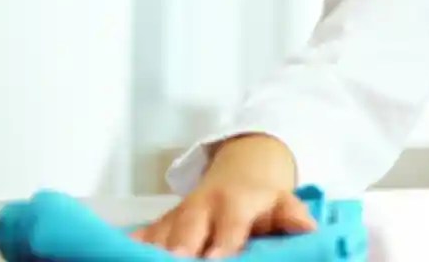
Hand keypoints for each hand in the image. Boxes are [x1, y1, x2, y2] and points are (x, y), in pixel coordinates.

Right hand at [131, 180, 316, 258]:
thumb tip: (307, 227)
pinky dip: (133, 244)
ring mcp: (177, 215)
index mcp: (236, 202)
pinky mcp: (160, 224)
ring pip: (160, 233)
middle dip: (179, 248)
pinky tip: (121, 252)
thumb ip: (293, 216)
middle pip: (186, 228)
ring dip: (152, 250)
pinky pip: (142, 234)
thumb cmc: (263, 201)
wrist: (240, 174)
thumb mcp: (284, 203)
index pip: (230, 224)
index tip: (215, 259)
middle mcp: (201, 206)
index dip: (223, 242)